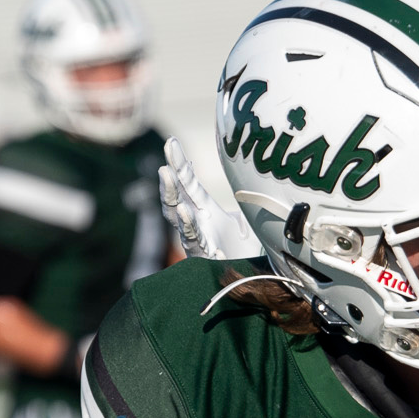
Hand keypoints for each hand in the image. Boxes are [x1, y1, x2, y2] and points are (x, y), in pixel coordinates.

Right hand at [161, 138, 263, 261]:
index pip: (187, 182)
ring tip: (167, 175)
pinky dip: (187, 224)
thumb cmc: (245, 245)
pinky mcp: (202, 255)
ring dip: (172, 194)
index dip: (179, 163)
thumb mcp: (243, 214)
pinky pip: (192, 239)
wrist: (252, 274)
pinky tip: (184, 210)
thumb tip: (242, 173)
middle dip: (170, 178)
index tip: (171, 143)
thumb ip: (239, 196)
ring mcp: (196, 238)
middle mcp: (195, 220)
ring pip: (177, 215)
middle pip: (176, 197)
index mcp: (203, 207)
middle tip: (166, 159)